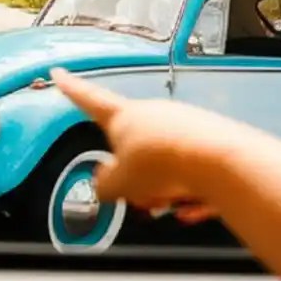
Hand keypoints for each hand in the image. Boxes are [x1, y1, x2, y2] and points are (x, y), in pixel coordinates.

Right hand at [50, 67, 251, 217]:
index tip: (60, 74)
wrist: (220, 162)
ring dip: (165, 187)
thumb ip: (104, 184)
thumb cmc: (163, 166)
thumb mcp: (118, 184)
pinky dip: (191, 191)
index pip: (90, 99)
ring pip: (166, 163)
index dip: (72, 89)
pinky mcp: (211, 139)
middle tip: (141, 195)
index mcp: (123, 117)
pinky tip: (195, 206)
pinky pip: (194, 171)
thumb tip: (104, 182)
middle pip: (134, 147)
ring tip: (172, 202)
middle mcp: (154, 114)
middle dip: (136, 175)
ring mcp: (184, 124)